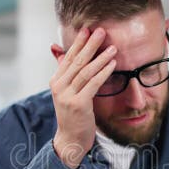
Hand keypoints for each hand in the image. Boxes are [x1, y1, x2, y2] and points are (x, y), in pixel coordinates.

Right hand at [49, 27, 117, 168]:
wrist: (71, 139)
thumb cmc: (73, 115)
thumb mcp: (67, 92)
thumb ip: (66, 72)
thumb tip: (59, 49)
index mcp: (56, 81)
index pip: (68, 57)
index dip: (78, 42)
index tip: (88, 29)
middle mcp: (59, 86)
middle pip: (77, 61)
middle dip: (90, 44)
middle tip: (101, 30)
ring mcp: (67, 96)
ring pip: (86, 71)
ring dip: (101, 58)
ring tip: (112, 47)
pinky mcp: (78, 104)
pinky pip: (93, 84)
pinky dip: (103, 72)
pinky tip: (112, 64)